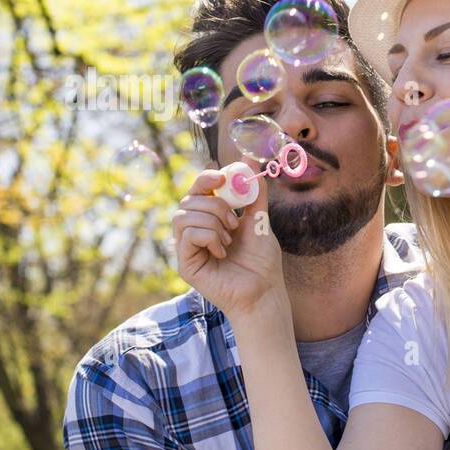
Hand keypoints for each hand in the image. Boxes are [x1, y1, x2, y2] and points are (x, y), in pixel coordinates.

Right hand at [172, 168, 287, 319]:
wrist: (264, 290)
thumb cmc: (262, 260)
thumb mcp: (259, 219)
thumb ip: (253, 192)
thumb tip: (248, 159)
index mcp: (210, 219)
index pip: (197, 190)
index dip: (205, 178)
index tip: (221, 176)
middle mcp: (195, 231)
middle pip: (189, 199)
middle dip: (215, 204)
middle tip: (235, 221)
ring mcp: (187, 247)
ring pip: (185, 214)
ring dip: (213, 222)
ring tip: (230, 238)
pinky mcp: (185, 263)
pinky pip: (186, 234)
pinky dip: (208, 236)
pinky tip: (221, 251)